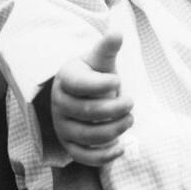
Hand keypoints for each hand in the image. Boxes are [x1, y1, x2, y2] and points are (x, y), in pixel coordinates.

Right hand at [51, 30, 133, 166]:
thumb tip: (117, 33)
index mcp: (65, 78)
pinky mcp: (69, 145)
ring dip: (116, 130)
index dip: (103, 84)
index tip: (118, 81)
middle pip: (88, 111)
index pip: (80, 84)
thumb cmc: (94, 75)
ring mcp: (62, 126)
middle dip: (116, 108)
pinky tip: (121, 148)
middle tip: (131, 103)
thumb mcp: (99, 60)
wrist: (80, 95)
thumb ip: (107, 48)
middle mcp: (59, 103)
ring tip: (129, 120)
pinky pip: (84, 157)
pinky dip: (104, 156)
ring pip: (89, 135)